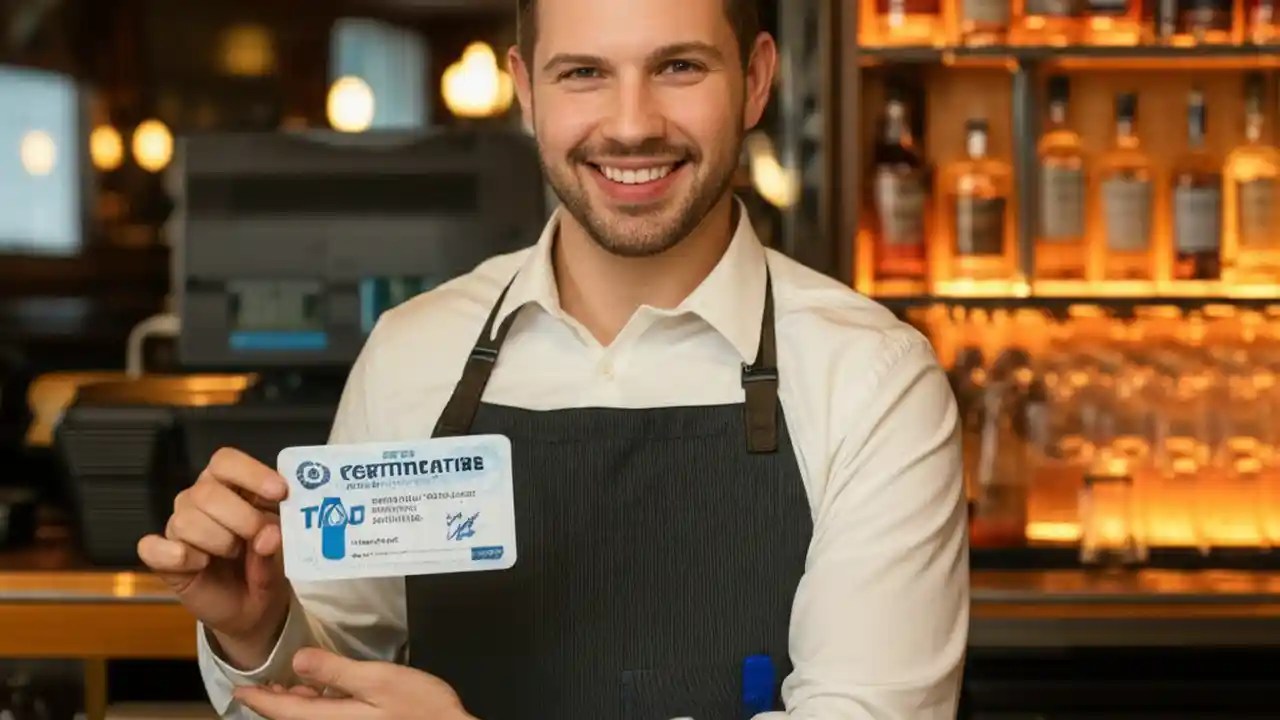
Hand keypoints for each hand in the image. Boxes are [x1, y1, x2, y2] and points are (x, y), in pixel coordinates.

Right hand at [136, 447, 292, 668]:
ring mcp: (178, 527)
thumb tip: (267, 536)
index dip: (252, 473)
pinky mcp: (163, 558)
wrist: (253, 607)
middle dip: (242, 518)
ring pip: (186, 521)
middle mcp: (199, 499)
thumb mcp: (282, 551)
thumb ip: (276, 540)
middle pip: (206, 492)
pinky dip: (175, 555)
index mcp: (230, 485)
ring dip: (219, 541)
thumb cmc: (266, 564)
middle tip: (261, 538)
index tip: (280, 492)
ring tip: (234, 554)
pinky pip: (152, 548)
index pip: (226, 461)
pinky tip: (199, 563)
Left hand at [234, 648, 475, 719]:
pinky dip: (317, 710)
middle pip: (293, 719)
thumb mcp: (377, 680)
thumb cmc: (419, 709)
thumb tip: (297, 660)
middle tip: (264, 685)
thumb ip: (335, 671)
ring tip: (292, 688)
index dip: (258, 699)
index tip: (238, 689)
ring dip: (298, 706)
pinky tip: (326, 698)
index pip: (282, 712)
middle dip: (277, 703)